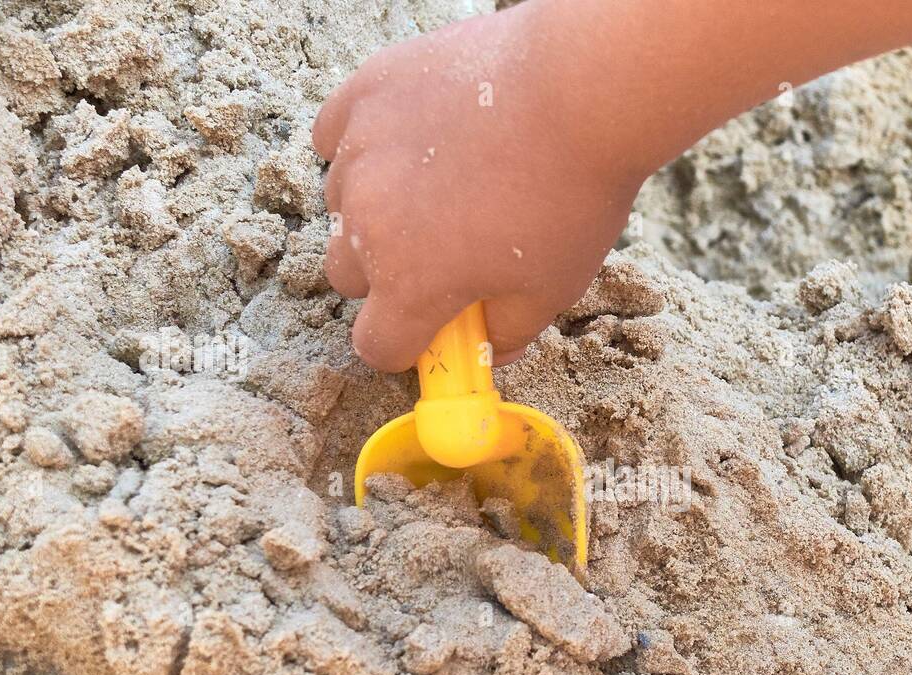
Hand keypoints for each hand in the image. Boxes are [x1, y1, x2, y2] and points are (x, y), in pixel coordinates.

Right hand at [312, 7, 642, 370]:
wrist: (578, 89)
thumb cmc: (571, 196)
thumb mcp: (552, 289)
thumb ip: (508, 332)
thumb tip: (490, 349)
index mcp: (411, 286)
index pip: (376, 346)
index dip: (405, 346)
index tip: (432, 326)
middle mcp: (369, 225)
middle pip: (347, 276)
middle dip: (386, 277)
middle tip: (441, 251)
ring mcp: (359, 153)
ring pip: (342, 205)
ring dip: (375, 209)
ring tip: (440, 183)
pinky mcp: (364, 94)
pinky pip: (334, 137)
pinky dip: (359, 147)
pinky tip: (409, 141)